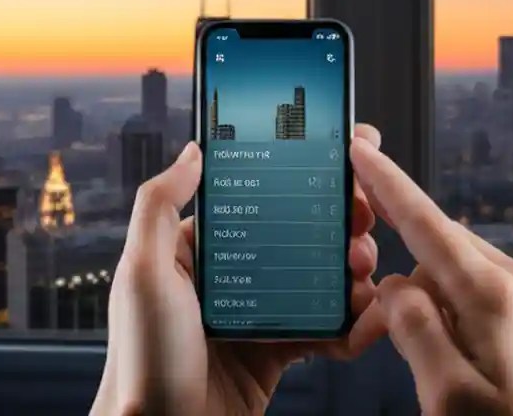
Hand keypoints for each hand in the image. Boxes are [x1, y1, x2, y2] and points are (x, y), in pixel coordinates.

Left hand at [91, 125, 385, 415]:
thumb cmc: (142, 361)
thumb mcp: (142, 274)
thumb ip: (158, 205)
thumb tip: (193, 150)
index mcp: (197, 248)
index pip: (258, 196)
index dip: (302, 175)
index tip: (343, 157)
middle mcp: (230, 275)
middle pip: (298, 232)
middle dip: (339, 221)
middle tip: (363, 221)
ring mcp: (257, 312)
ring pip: (320, 276)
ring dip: (352, 268)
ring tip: (364, 271)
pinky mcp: (278, 351)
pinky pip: (326, 328)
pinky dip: (354, 323)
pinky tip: (370, 317)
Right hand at [351, 137, 512, 415]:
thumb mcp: (449, 398)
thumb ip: (415, 330)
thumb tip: (397, 285)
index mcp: (496, 296)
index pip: (427, 224)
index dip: (387, 184)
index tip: (362, 148)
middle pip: (443, 253)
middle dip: (401, 280)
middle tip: (367, 336)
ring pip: (468, 279)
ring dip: (433, 306)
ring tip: (423, 369)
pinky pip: (494, 300)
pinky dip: (463, 317)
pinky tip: (460, 364)